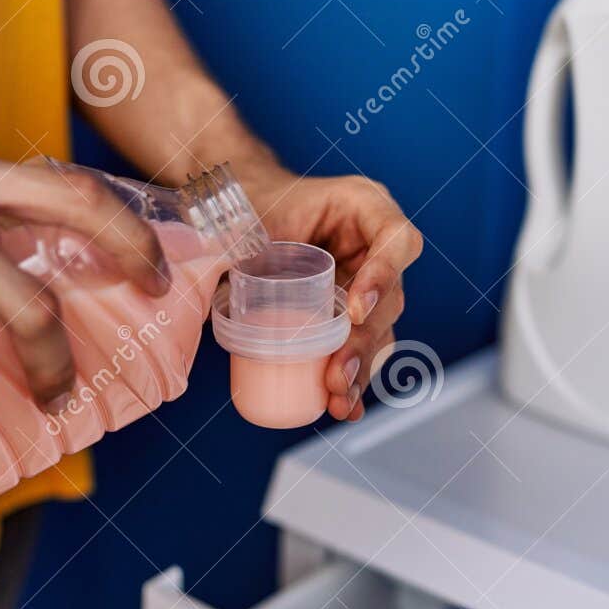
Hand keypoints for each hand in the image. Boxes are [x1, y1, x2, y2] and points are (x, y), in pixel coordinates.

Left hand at [236, 165, 421, 420]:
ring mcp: (368, 283)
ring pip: (378, 331)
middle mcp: (375, 247)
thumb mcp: (253, 211)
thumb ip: (243, 236)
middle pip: (390, 298)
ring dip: (361, 369)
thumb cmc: (254, 202)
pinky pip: (359, 348)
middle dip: (364, 343)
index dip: (384, 277)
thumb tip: (212, 272)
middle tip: (338, 375)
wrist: (247, 211)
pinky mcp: (352, 315)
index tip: (353, 312)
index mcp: (364, 207)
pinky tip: (344, 407)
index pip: (396, 240)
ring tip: (339, 399)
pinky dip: (352, 378)